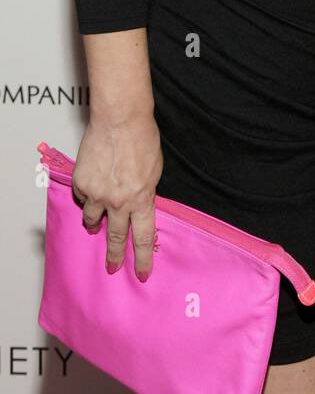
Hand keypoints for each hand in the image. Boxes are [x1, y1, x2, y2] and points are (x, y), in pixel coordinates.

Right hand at [72, 115, 163, 279]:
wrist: (120, 120)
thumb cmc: (143, 140)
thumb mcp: (155, 172)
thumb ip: (146, 192)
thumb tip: (140, 205)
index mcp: (142, 199)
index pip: (143, 237)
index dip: (141, 258)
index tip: (140, 273)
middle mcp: (119, 201)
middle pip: (115, 236)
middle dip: (113, 255)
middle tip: (111, 267)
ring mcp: (97, 194)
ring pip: (93, 219)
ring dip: (95, 223)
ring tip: (96, 225)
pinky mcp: (81, 183)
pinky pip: (82, 197)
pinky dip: (87, 194)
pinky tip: (93, 184)